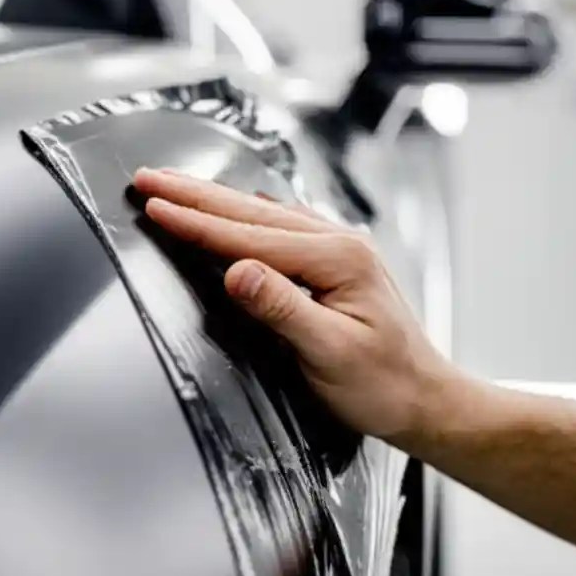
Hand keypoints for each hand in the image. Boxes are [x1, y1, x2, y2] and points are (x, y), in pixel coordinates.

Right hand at [133, 168, 465, 442]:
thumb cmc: (383, 385)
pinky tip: (231, 207)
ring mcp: (339, 249)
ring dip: (214, 199)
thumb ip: (282, 309)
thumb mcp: (330, 354)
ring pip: (262, 213)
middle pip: (250, 211)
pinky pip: (279, 225)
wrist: (427, 399)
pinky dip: (243, 214)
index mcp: (336, 260)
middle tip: (147, 177)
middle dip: (194, 194)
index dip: (195, 222)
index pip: (247, 237)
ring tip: (175, 185)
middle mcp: (338, 243)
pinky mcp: (335, 262)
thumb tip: (236, 272)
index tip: (154, 205)